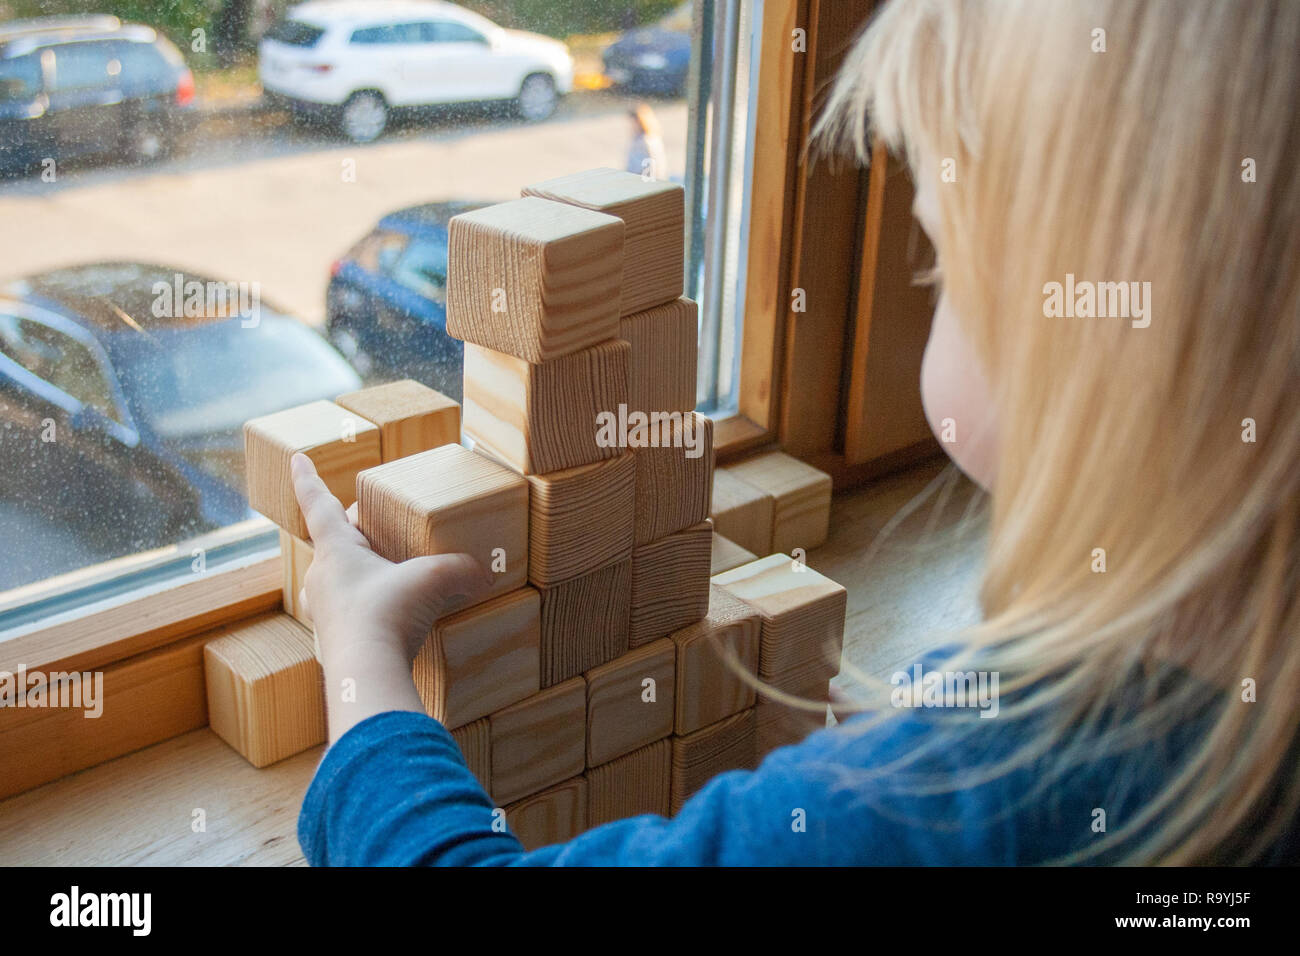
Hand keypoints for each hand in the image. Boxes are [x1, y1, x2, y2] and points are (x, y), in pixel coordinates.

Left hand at [290, 452, 493, 740]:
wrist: (366, 674)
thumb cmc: (387, 616)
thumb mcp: (432, 580)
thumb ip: (460, 569)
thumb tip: (485, 573)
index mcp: (336, 551)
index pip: (318, 503)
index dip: (307, 478)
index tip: (297, 458)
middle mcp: (322, 579)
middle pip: (335, 543)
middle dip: (356, 531)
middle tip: (378, 525)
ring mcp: (324, 614)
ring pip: (338, 582)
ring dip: (360, 575)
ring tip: (389, 576)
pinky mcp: (335, 644)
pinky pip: (350, 616)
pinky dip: (369, 611)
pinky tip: (394, 621)